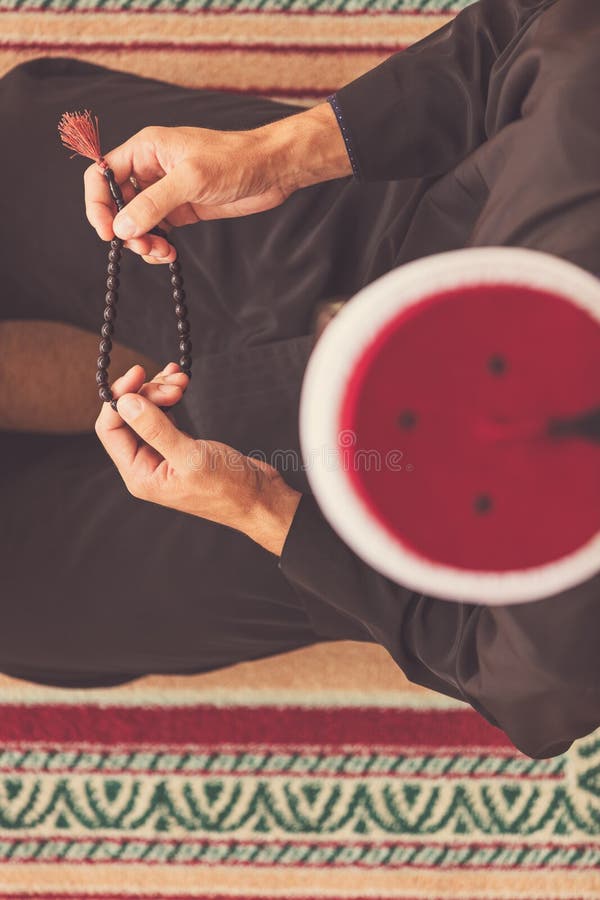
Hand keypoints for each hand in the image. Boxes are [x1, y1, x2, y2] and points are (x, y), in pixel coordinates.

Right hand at [84, 102, 351, 263]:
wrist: (271, 171)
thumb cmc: (235, 161)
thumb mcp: (190, 180)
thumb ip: (153, 204)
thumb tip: (122, 227)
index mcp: (145, 150)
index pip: (101, 175)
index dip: (97, 204)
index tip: (108, 233)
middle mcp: (150, 169)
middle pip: (116, 204)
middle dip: (125, 230)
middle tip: (143, 248)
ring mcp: (165, 191)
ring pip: (136, 222)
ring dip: (143, 242)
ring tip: (162, 254)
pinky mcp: (181, 209)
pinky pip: (156, 231)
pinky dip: (157, 245)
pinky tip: (170, 254)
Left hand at [95, 363, 301, 554]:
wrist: (260, 498)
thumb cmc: (229, 488)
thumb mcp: (190, 456)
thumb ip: (155, 429)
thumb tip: (124, 402)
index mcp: (140, 475)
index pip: (110, 430)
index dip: (120, 398)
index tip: (139, 373)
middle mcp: (147, 465)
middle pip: (129, 418)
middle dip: (149, 393)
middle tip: (175, 384)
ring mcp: (163, 455)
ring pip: (148, 413)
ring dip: (161, 391)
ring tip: (182, 381)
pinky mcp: (180, 446)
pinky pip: (165, 416)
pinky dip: (170, 397)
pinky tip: (180, 383)